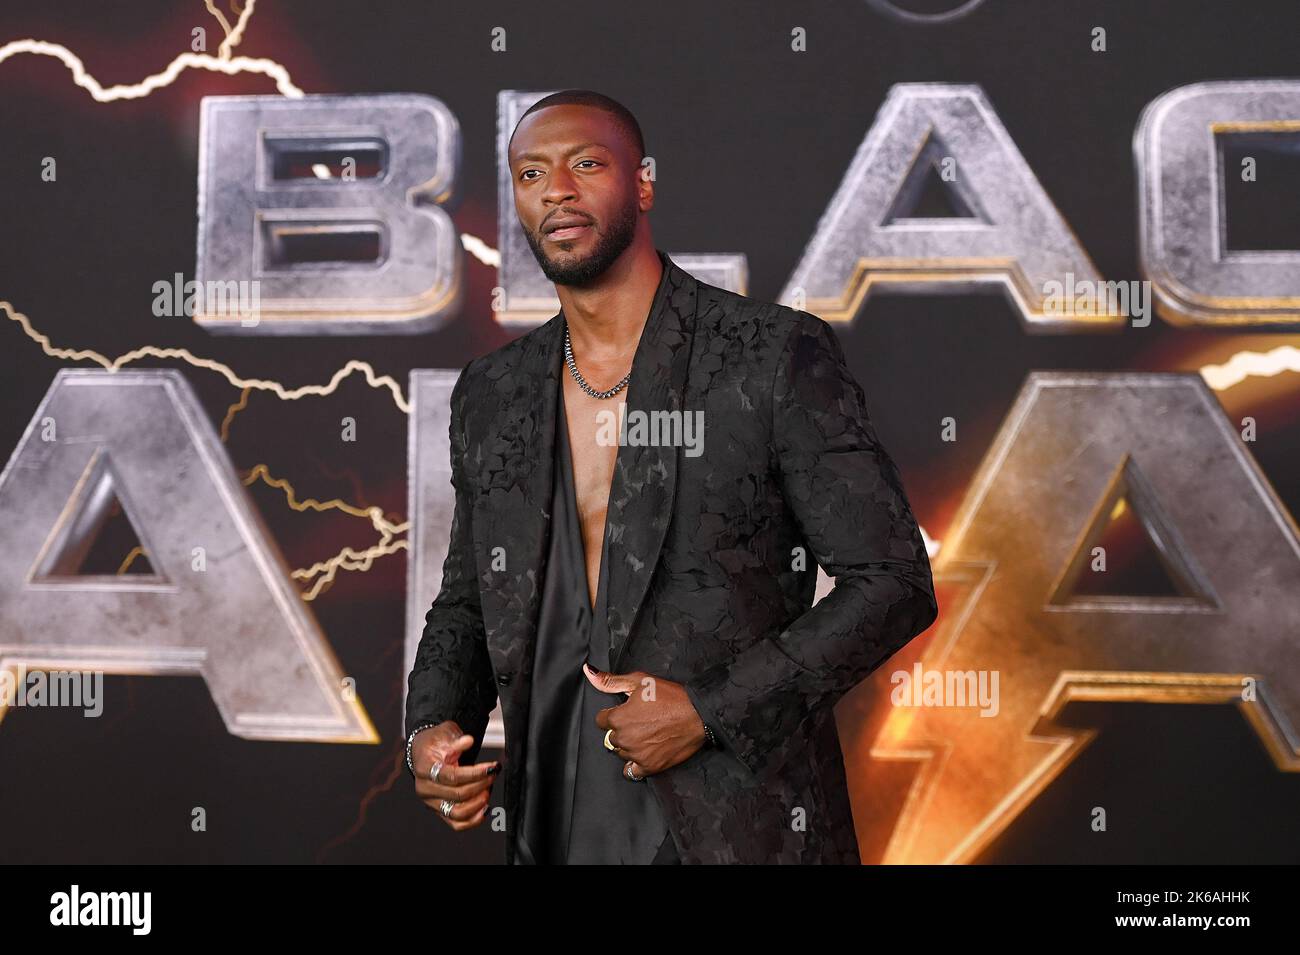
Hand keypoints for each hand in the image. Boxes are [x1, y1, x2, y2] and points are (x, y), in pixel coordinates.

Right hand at [411, 721, 499, 829]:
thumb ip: (457, 740)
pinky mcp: (438, 811)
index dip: (475, 774)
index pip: (451, 776)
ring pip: (456, 813)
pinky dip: (473, 820)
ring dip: (477, 803)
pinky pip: (456, 823)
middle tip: (493, 774)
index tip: (492, 767)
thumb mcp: (446, 733)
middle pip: (456, 794)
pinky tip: (485, 809)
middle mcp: (425, 788)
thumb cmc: (436, 742)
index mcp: (424, 768)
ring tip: (488, 790)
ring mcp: (431, 802)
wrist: (425, 751)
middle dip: (480, 785)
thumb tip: (468, 741)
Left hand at [584, 663, 707, 778]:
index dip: (612, 714)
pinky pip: (631, 772)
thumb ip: (611, 681)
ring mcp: (636, 754)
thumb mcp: (639, 681)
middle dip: (621, 730)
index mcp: (618, 718)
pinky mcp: (650, 766)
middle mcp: (624, 738)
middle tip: (639, 722)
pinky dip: (634, 764)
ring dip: (628, 746)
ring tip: (645, 735)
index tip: (625, 712)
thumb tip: (589, 672)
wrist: (698, 715)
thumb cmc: (671, 696)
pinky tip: (643, 753)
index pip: (601, 720)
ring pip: (621, 753)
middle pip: (611, 737)